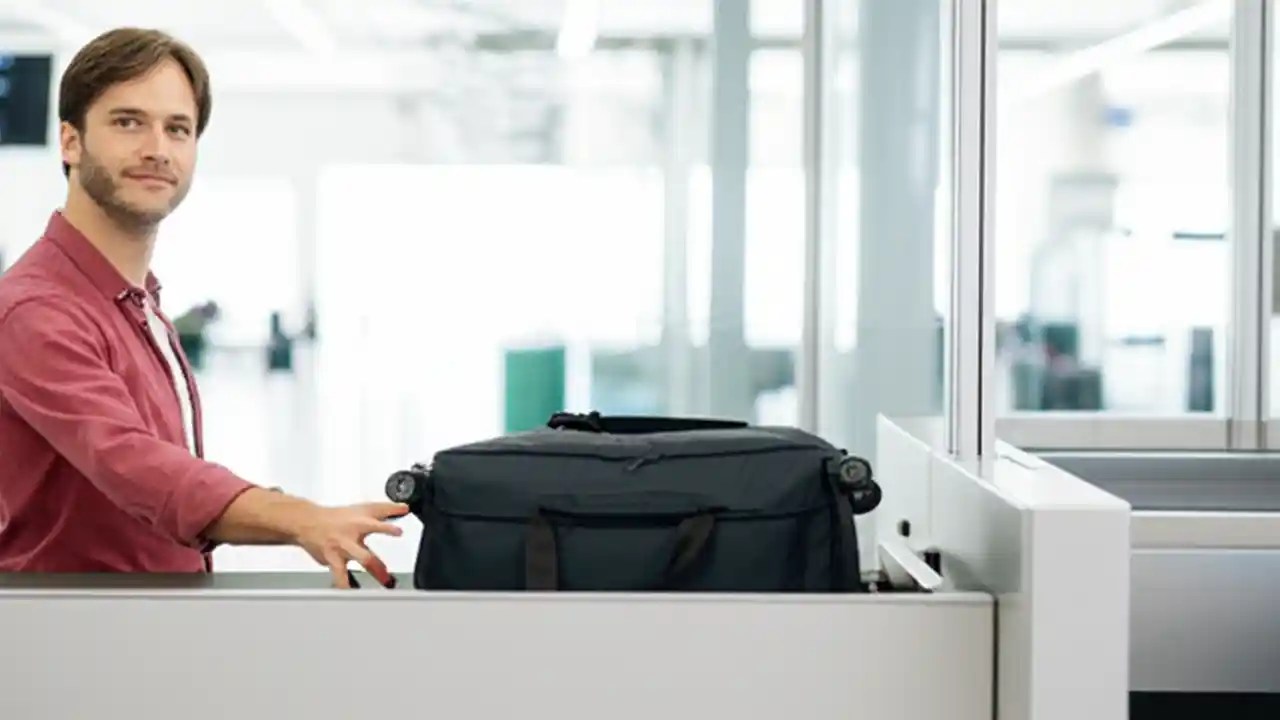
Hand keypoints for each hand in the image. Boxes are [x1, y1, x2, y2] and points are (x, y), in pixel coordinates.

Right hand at [293, 502, 409, 587]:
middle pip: (363, 555)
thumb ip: (387, 510)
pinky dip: (344, 586)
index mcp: (359, 525)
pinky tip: (350, 594)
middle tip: (388, 579)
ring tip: (366, 592)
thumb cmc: (339, 517)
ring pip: (344, 571)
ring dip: (354, 583)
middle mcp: (349, 540)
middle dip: (376, 568)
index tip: (399, 532)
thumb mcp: (365, 509)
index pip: (375, 525)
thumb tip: (404, 508)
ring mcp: (338, 553)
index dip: (387, 528)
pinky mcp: (330, 562)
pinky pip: (337, 577)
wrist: (308, 522)